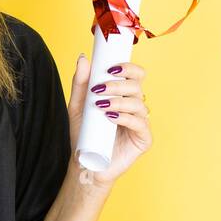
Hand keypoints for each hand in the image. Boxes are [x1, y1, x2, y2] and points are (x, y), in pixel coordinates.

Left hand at [66, 55, 152, 186]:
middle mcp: (135, 107)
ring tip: (101, 106)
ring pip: (139, 104)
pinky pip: (140, 124)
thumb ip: (81, 83)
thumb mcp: (77, 106)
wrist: (84, 162)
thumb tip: (83, 58)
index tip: (110, 68)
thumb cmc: (84, 134)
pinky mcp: (143, 140)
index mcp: (124, 96)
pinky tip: (111, 118)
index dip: (128, 68)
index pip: (135, 75)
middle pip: (137, 86)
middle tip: (100, 89)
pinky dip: (125, 118)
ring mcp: (140, 123)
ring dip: (119, 101)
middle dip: (118, 85)